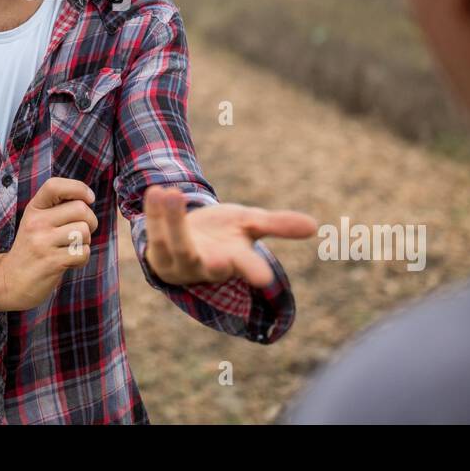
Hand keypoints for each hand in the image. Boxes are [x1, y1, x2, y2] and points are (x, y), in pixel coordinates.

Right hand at [0, 177, 97, 311]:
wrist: (9, 281)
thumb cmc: (31, 248)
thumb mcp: (36, 222)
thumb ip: (56, 208)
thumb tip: (87, 199)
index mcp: (33, 209)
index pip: (54, 186)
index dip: (78, 187)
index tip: (89, 198)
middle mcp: (37, 223)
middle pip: (80, 209)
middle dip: (90, 221)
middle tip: (81, 232)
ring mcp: (43, 242)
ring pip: (84, 231)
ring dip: (85, 241)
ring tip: (71, 247)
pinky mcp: (52, 262)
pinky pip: (83, 252)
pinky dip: (82, 258)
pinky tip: (69, 261)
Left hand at [143, 184, 316, 287]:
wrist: (187, 236)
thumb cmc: (223, 234)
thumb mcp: (249, 224)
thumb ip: (277, 225)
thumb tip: (315, 226)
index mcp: (233, 261)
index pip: (246, 267)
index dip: (254, 271)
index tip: (265, 279)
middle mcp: (206, 265)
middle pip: (208, 264)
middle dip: (211, 260)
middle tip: (215, 256)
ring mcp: (179, 260)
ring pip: (176, 245)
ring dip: (172, 220)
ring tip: (171, 193)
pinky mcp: (157, 251)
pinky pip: (154, 233)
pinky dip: (154, 213)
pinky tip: (157, 191)